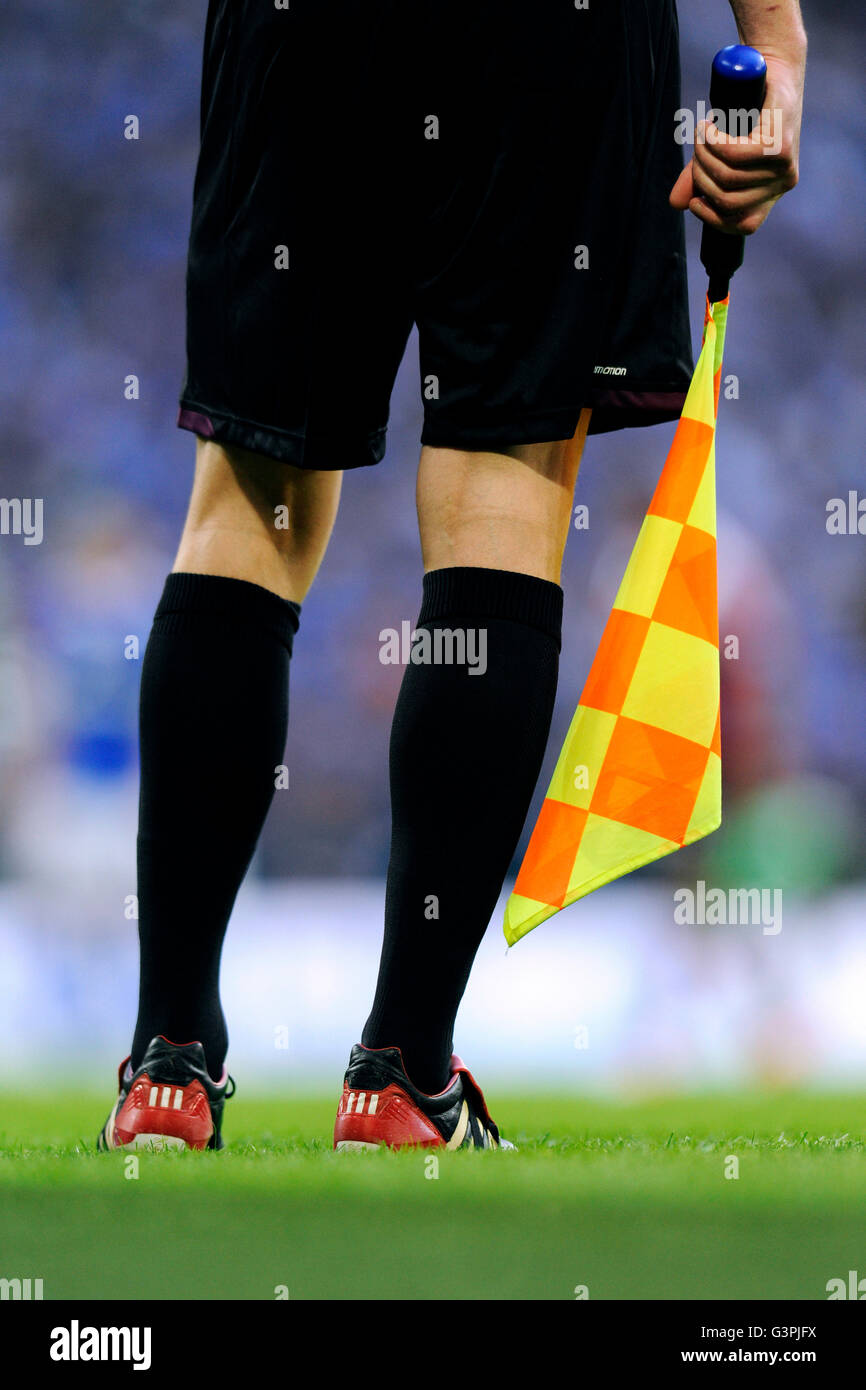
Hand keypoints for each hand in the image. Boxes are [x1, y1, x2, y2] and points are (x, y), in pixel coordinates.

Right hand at [669, 53, 803, 235]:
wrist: (772, 67)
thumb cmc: (746, 111)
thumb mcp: (719, 152)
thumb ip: (699, 179)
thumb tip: (677, 204)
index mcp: (771, 192)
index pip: (744, 225)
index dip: (714, 218)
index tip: (695, 201)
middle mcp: (782, 183)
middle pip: (727, 201)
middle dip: (701, 176)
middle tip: (697, 148)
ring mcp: (784, 166)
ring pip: (727, 177)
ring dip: (704, 154)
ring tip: (702, 132)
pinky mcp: (780, 146)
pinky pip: (733, 155)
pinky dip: (713, 141)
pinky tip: (709, 126)